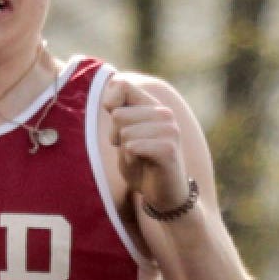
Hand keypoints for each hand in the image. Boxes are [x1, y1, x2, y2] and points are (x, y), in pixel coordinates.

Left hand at [101, 76, 189, 212]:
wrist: (164, 194)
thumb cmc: (140, 164)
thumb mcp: (124, 134)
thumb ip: (118, 113)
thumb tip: (109, 94)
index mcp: (153, 105)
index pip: (122, 85)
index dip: (110, 105)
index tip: (118, 126)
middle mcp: (164, 113)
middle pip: (118, 115)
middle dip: (116, 136)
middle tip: (131, 150)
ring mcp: (169, 130)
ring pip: (125, 133)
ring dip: (125, 151)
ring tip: (139, 158)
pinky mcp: (168, 149)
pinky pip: (133, 147)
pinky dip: (131, 160)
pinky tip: (144, 165)